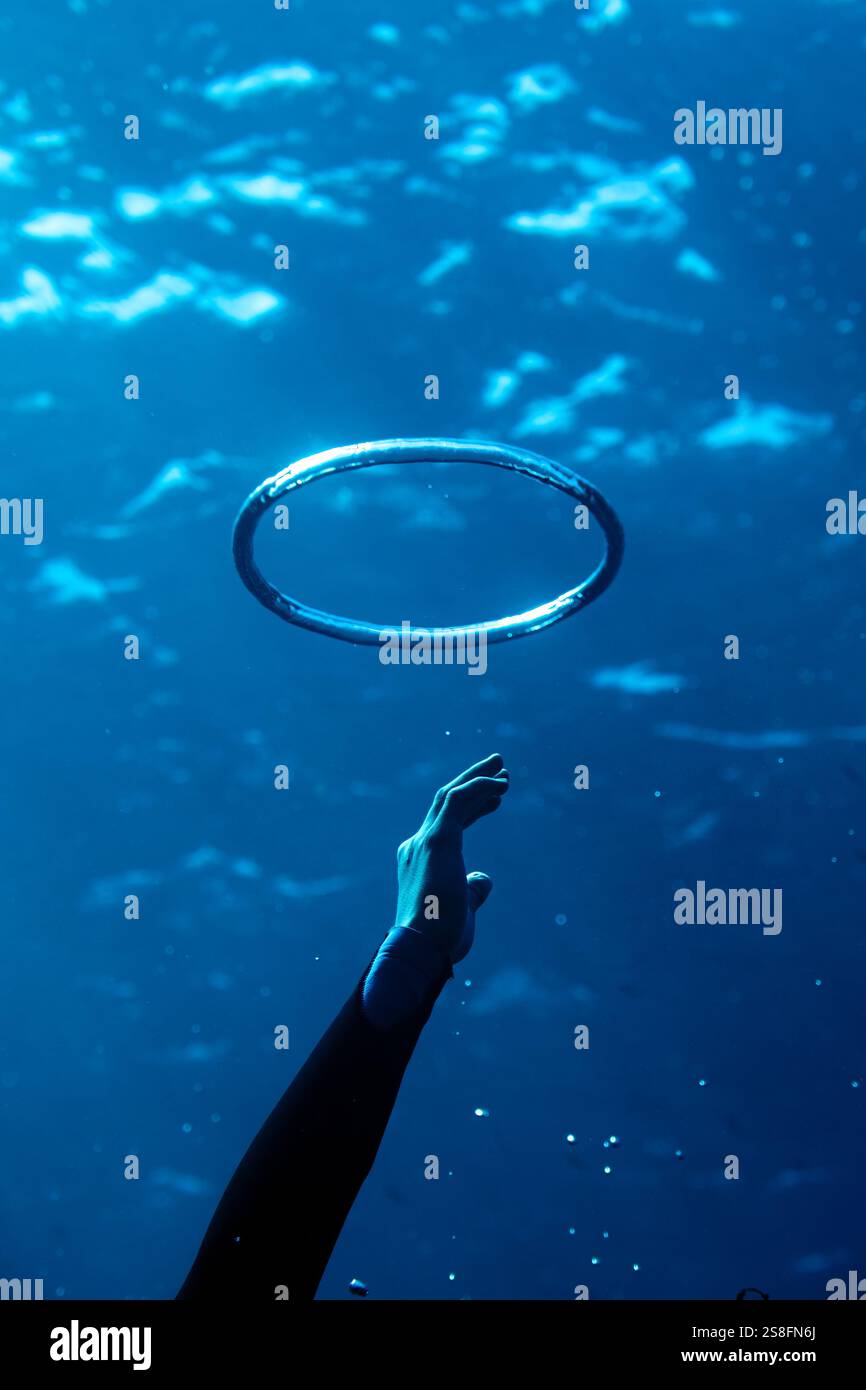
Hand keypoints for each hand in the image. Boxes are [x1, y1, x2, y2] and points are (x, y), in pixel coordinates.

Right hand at [394, 754, 509, 962]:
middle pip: (446, 802)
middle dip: (473, 781)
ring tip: (503, 768)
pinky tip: (500, 786)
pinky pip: (457, 801)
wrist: (421, 947)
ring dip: (477, 778)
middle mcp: (418, 844)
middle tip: (499, 767)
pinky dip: (478, 788)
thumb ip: (472, 890)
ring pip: (450, 796)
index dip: (473, 808)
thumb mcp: (462, 907)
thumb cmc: (440, 936)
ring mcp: (424, 840)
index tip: (497, 799)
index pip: (447, 823)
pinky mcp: (436, 841)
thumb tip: (484, 878)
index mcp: (420, 859)